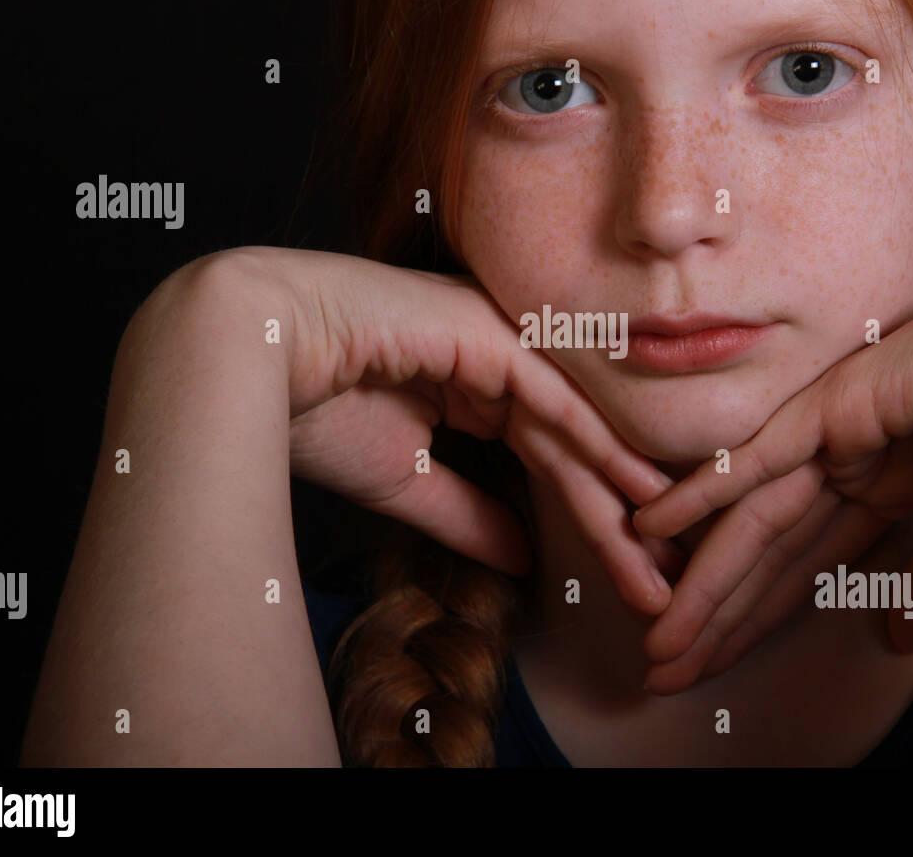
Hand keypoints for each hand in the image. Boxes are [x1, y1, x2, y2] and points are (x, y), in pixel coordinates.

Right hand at [209, 247, 674, 613]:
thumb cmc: (313, 407)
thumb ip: (472, 515)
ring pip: (572, 428)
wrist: (248, 355)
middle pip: (574, 450)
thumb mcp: (408, 481)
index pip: (551, 460)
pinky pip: (551, 398)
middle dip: (618, 520)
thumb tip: (526, 559)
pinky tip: (634, 492)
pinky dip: (593, 446)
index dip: (591, 519)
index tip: (630, 574)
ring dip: (618, 495)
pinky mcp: (486, 331)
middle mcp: (500, 360)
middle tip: (663, 580)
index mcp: (479, 387)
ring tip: (664, 553)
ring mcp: (497, 338)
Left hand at [631, 263, 912, 692]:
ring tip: (659, 643)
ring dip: (701, 585)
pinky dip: (700, 496)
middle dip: (715, 618)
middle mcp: (841, 464)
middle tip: (664, 671)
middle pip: (763, 557)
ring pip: (751, 525)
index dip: (755, 619)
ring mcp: (829, 435)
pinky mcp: (827, 410)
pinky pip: (752, 462)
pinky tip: (650, 531)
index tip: (713, 666)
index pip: (800, 569)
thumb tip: (889, 635)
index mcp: (879, 488)